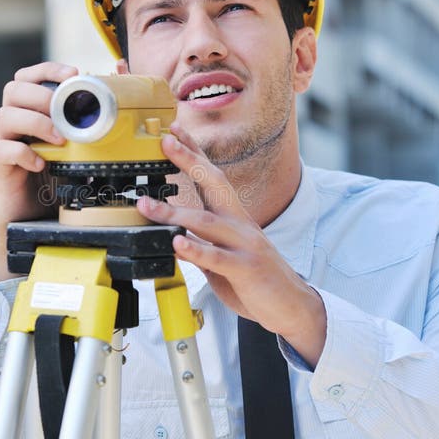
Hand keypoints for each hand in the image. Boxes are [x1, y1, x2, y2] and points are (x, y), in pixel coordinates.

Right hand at [0, 61, 77, 281]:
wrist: (40, 216)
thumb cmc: (61, 176)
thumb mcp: (82, 147)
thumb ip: (93, 123)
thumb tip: (119, 90)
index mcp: (34, 111)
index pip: (30, 76)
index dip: (48, 68)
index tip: (72, 73)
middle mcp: (16, 123)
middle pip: (13, 89)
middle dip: (41, 94)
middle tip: (64, 110)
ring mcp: (6, 143)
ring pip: (4, 116)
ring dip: (35, 122)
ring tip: (60, 139)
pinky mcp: (1, 168)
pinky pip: (2, 150)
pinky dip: (23, 152)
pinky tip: (42, 162)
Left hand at [137, 124, 326, 366]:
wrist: (291, 306)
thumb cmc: (255, 279)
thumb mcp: (224, 255)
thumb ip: (201, 241)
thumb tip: (172, 232)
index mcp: (234, 218)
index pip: (212, 178)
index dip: (193, 153)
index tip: (173, 132)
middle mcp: (240, 224)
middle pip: (213, 183)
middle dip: (188, 160)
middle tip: (165, 141)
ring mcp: (244, 245)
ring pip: (207, 221)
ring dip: (173, 212)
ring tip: (147, 205)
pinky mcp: (246, 268)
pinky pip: (217, 257)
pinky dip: (195, 249)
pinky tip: (177, 242)